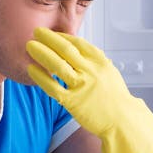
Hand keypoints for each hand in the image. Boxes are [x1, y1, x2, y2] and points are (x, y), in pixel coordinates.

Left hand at [26, 28, 152, 152]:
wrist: (122, 121)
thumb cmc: (115, 99)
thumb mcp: (109, 74)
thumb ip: (94, 62)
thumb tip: (78, 50)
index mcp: (101, 62)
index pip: (78, 43)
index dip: (62, 36)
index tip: (51, 33)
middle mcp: (91, 72)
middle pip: (66, 49)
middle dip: (49, 38)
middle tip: (36, 32)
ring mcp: (82, 87)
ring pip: (57, 65)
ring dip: (41, 53)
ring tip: (29, 46)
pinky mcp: (73, 102)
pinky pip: (52, 87)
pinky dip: (40, 76)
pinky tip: (31, 69)